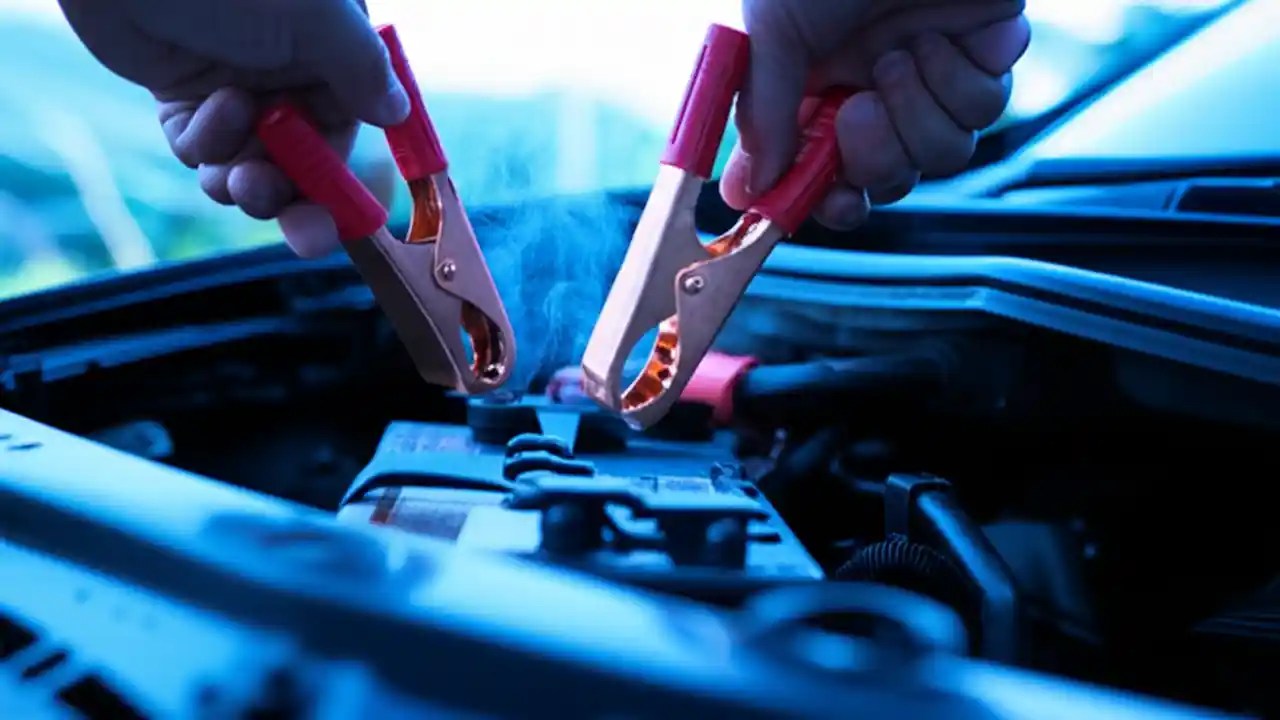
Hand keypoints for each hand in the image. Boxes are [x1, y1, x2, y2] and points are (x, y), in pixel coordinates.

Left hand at [56, 0, 409, 257]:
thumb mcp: (313, 19)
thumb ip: (361, 68)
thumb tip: (397, 112)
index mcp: (330, 54)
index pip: (349, 133)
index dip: (344, 183)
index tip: (342, 224)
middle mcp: (288, 75)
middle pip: (303, 162)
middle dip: (300, 201)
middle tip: (304, 237)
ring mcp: (236, 88)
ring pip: (252, 165)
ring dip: (249, 183)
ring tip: (238, 179)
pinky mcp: (184, 99)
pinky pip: (202, 150)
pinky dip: (206, 146)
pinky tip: (203, 112)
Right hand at [722, 1, 1031, 229]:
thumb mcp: (775, 31)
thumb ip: (764, 115)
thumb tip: (748, 192)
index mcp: (817, 88)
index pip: (821, 175)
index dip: (820, 202)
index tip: (813, 205)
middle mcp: (873, 88)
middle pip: (887, 179)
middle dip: (875, 162)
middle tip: (856, 114)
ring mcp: (930, 75)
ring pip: (941, 156)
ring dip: (918, 117)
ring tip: (898, 59)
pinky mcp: (985, 54)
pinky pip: (982, 109)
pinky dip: (958, 79)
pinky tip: (938, 35)